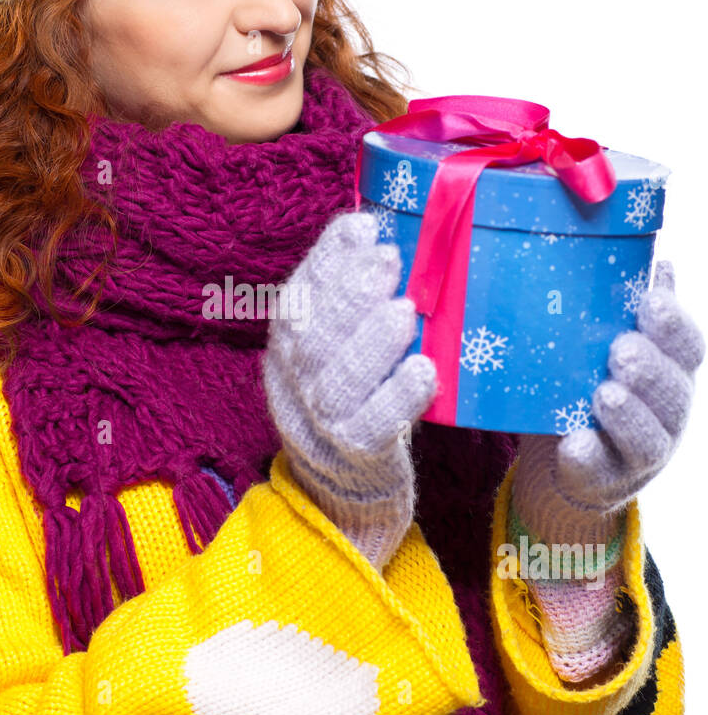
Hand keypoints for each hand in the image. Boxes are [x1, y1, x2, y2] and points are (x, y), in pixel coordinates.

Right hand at [262, 208, 437, 567]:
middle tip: (389, 260)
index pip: (299, 294)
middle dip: (349, 293)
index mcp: (288, 345)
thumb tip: (368, 230)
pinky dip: (399, 398)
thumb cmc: (354, 396)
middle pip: (311, 336)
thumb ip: (345, 295)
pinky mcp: (357, 456)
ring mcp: (322, 422)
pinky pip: (373, 428)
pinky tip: (425, 370)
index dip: (327, 259)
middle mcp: (295, 382)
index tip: (364, 227)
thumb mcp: (338, 343)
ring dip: (371, 342)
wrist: (345, 488)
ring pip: (337, 382)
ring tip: (405, 312)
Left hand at [513, 260, 704, 532]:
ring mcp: (640, 453)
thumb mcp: (611, 344)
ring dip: (629, 415)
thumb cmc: (597, 384)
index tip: (651, 301)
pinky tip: (575, 443)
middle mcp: (667, 415)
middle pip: (672, 393)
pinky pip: (599, 471)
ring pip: (648, 438)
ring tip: (605, 393)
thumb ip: (631, 308)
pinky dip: (587, 457)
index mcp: (673, 373)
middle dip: (651, 370)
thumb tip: (659, 261)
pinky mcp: (604, 479)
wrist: (573, 457)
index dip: (674, 326)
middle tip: (622, 349)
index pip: (688, 348)